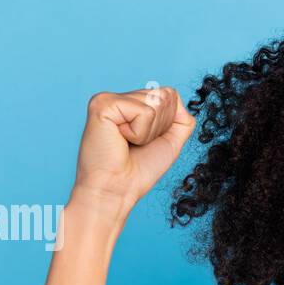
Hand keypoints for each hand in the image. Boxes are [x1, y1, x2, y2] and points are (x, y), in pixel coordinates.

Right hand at [70, 86, 195, 213]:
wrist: (117, 190)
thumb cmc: (139, 171)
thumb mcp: (169, 141)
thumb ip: (180, 118)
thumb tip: (175, 94)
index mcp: (129, 104)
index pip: (167, 95)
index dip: (166, 123)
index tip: (144, 143)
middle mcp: (116, 98)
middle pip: (163, 96)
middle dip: (159, 127)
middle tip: (135, 145)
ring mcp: (108, 98)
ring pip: (155, 102)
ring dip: (148, 132)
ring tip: (127, 143)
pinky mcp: (103, 104)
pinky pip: (144, 111)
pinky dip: (139, 133)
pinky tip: (120, 140)